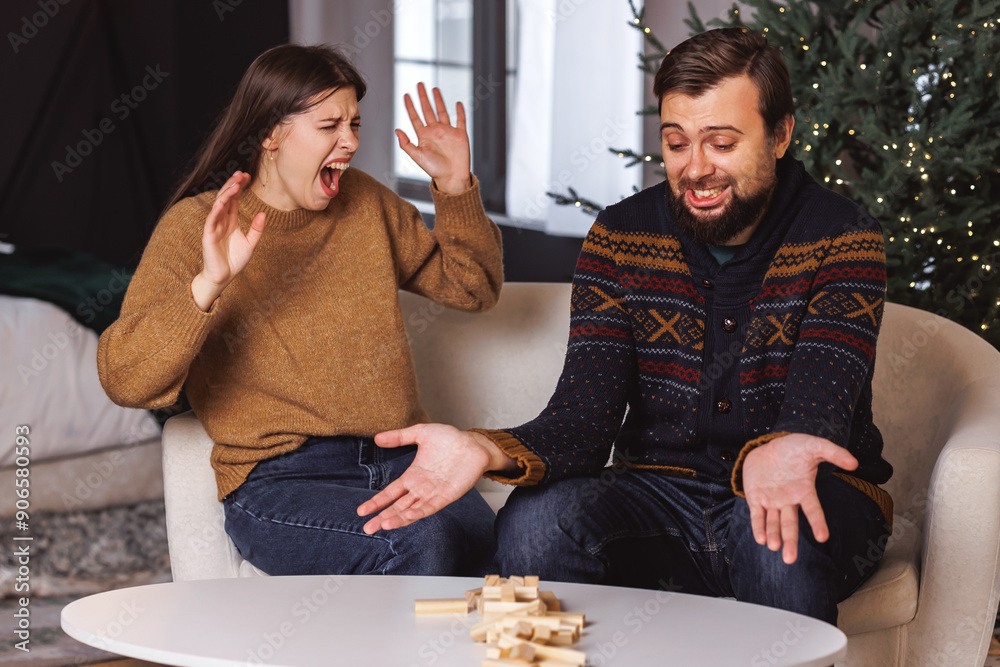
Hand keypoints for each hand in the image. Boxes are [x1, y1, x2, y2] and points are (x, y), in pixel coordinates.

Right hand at [191, 171, 265, 310]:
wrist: (223, 276)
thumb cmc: (235, 260)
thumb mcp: (251, 243)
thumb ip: (257, 229)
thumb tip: (263, 214)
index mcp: (231, 220)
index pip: (235, 199)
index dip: (240, 187)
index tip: (248, 176)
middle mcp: (222, 220)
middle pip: (226, 198)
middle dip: (233, 185)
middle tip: (241, 174)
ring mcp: (214, 226)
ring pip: (219, 205)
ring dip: (226, 193)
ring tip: (235, 183)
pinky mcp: (208, 235)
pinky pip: (212, 219)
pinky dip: (217, 209)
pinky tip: (223, 200)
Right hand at [357, 424, 512, 533]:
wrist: (473, 443)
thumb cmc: (449, 439)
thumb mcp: (420, 433)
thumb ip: (399, 437)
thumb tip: (377, 438)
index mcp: (412, 476)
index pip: (390, 493)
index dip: (377, 502)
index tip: (361, 511)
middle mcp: (420, 488)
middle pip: (397, 507)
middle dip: (382, 517)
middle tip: (367, 529)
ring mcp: (433, 494)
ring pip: (411, 510)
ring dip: (397, 518)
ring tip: (383, 525)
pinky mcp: (446, 496)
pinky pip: (429, 508)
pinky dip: (417, 513)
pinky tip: (406, 518)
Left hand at [395, 83, 471, 193]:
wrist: (452, 177)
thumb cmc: (434, 170)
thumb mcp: (417, 157)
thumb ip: (406, 144)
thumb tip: (396, 130)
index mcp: (424, 136)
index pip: (415, 117)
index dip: (410, 106)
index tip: (406, 95)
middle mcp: (435, 131)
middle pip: (427, 110)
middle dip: (423, 97)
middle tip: (419, 84)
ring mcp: (448, 131)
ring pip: (442, 111)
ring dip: (438, 100)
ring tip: (434, 89)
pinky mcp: (460, 134)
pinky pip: (460, 120)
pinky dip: (459, 111)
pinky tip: (457, 103)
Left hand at [742, 433, 857, 563]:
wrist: (768, 446)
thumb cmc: (793, 448)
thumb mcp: (814, 445)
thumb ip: (833, 453)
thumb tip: (855, 463)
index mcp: (804, 492)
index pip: (813, 511)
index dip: (818, 523)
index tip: (823, 538)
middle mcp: (789, 501)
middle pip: (790, 525)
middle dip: (790, 542)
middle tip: (790, 560)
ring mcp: (772, 501)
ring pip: (773, 523)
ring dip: (773, 535)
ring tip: (774, 547)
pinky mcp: (756, 498)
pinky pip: (757, 515)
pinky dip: (758, 527)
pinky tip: (760, 539)